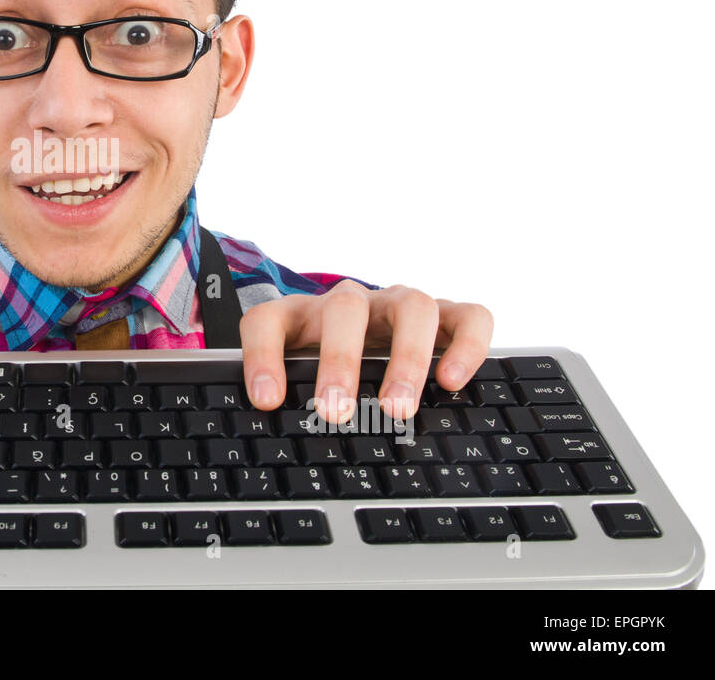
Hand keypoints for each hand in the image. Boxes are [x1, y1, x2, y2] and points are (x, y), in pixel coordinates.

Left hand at [239, 281, 493, 420]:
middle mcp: (354, 303)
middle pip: (344, 308)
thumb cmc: (326, 361)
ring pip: (412, 306)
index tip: (267, 401)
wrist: (368, 330)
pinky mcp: (448, 315)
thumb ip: (287, 393)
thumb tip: (275, 428)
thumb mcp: (298, 374)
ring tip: (398, 408)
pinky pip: (469, 317)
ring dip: (406, 358)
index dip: (262, 356)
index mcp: (303, 315)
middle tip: (335, 412)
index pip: (269, 320)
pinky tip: (450, 382)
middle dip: (339, 360)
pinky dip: (465, 346)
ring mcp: (401, 304)